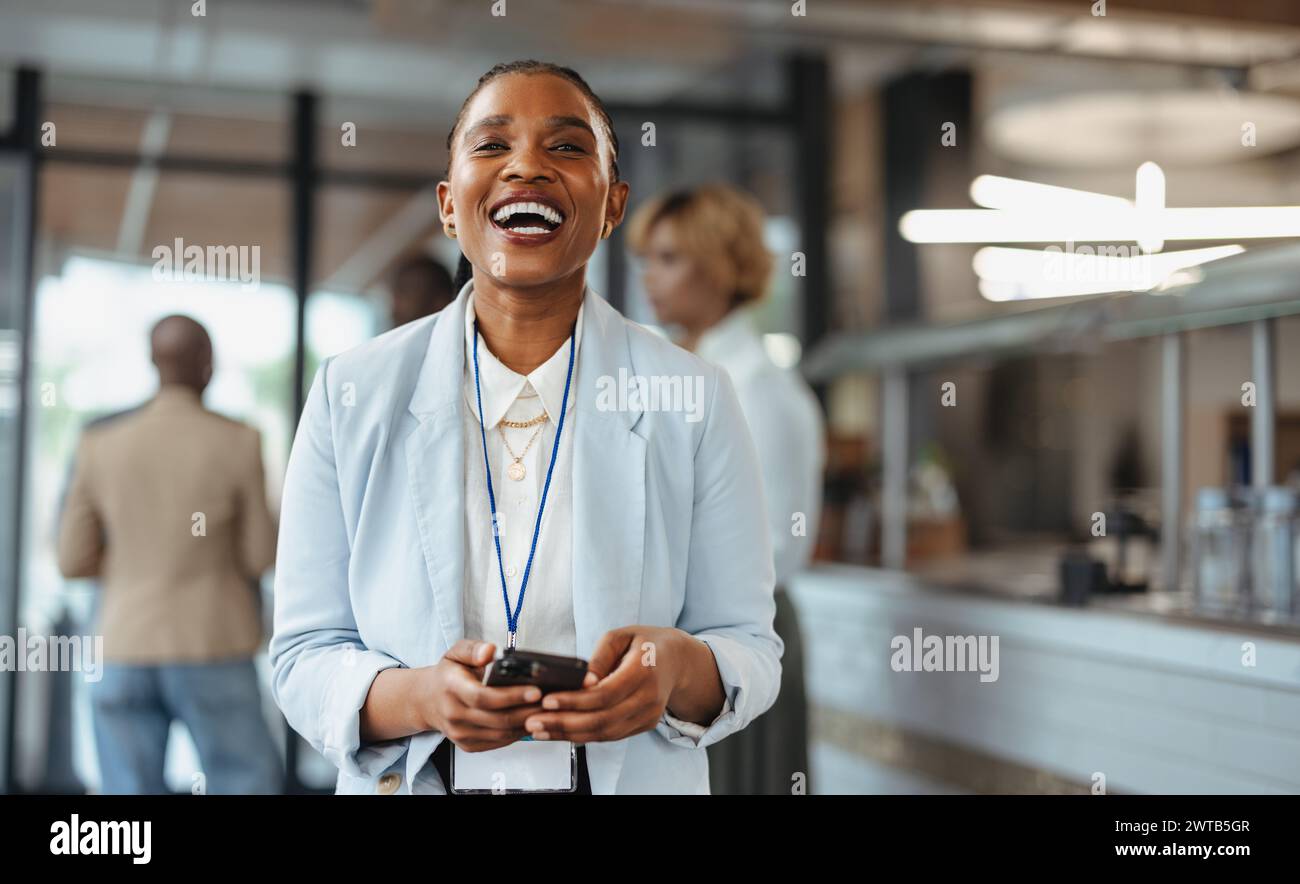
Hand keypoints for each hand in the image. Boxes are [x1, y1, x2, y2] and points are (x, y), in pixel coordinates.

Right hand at [417, 639, 543, 751]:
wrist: (426, 701)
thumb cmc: (447, 674)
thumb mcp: (456, 653)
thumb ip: (474, 649)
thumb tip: (491, 650)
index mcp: (451, 688)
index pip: (483, 697)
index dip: (512, 696)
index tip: (536, 691)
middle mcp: (454, 714)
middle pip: (497, 719)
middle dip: (527, 712)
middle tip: (550, 702)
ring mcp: (460, 733)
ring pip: (500, 734)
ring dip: (526, 724)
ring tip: (546, 712)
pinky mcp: (468, 745)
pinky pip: (497, 742)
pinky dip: (517, 734)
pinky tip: (530, 721)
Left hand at [522, 626, 701, 743]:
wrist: (678, 662)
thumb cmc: (646, 644)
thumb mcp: (622, 636)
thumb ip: (600, 656)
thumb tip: (581, 680)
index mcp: (644, 671)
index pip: (605, 694)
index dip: (575, 701)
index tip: (547, 700)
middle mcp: (649, 698)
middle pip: (602, 719)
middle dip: (563, 724)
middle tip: (532, 722)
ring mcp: (649, 716)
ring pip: (604, 733)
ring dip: (568, 735)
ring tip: (538, 730)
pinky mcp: (644, 725)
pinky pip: (610, 736)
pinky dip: (583, 737)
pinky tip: (560, 732)